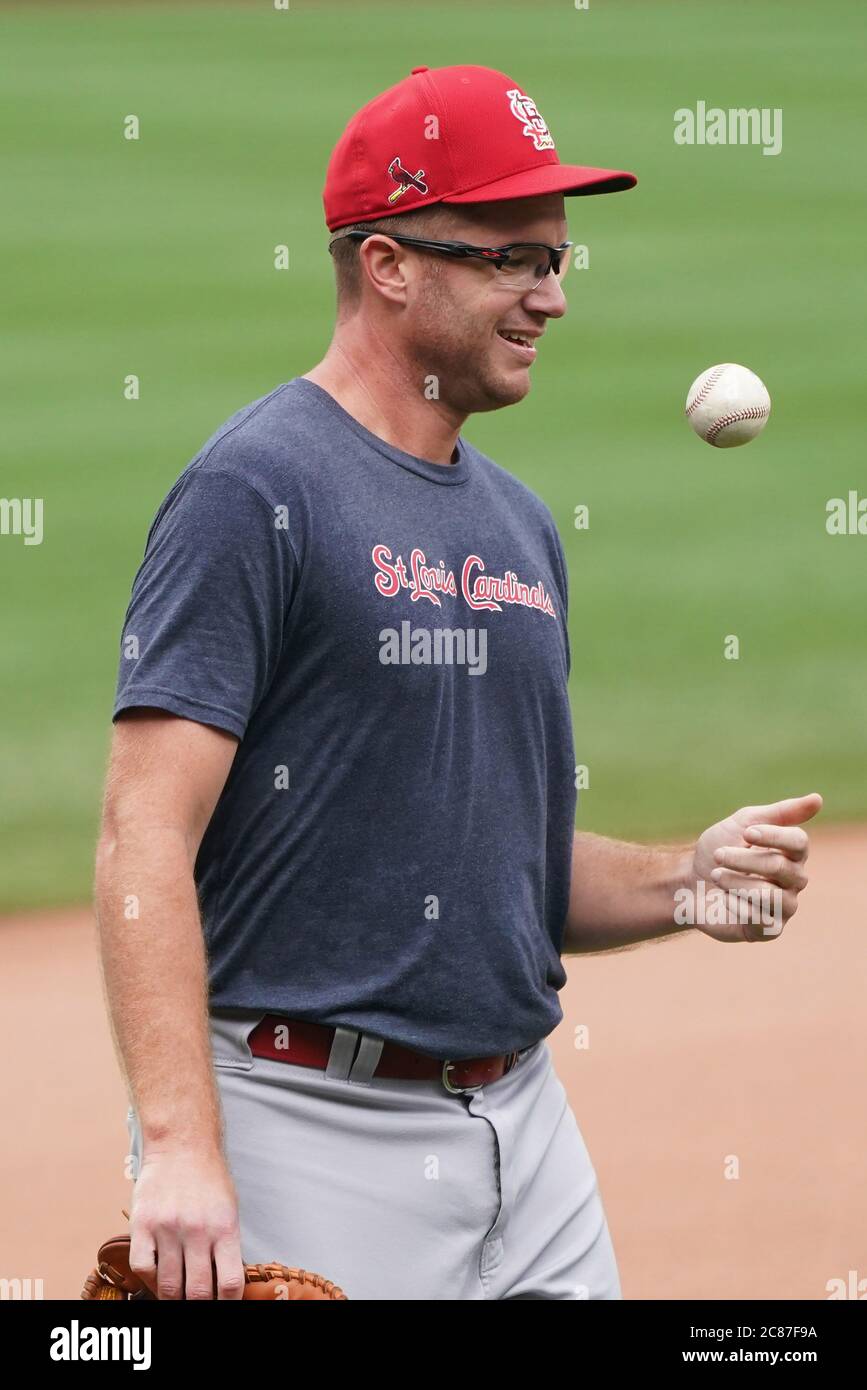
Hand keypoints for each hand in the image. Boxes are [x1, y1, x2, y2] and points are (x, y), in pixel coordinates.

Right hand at [129, 1145, 244, 1298]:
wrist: (182, 1144)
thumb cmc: (208, 1178)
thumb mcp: (229, 1209)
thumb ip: (226, 1246)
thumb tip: (224, 1286)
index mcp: (224, 1227)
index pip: (228, 1283)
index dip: (226, 1304)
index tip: (222, 1306)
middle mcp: (196, 1230)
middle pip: (196, 1292)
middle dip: (198, 1305)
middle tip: (196, 1302)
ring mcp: (167, 1228)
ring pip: (168, 1285)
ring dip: (173, 1298)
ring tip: (177, 1296)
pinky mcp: (142, 1224)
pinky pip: (142, 1267)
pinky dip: (149, 1281)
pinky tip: (157, 1278)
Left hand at [689, 793, 821, 941]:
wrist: (688, 882)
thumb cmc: (718, 850)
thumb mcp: (744, 822)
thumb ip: (781, 812)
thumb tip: (818, 798)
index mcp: (792, 853)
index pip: (798, 842)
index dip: (772, 836)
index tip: (745, 833)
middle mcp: (795, 880)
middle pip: (779, 867)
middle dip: (742, 860)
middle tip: (718, 856)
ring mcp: (785, 906)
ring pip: (769, 895)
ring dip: (735, 882)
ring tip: (716, 876)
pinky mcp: (770, 929)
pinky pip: (758, 918)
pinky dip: (734, 904)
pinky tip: (724, 900)